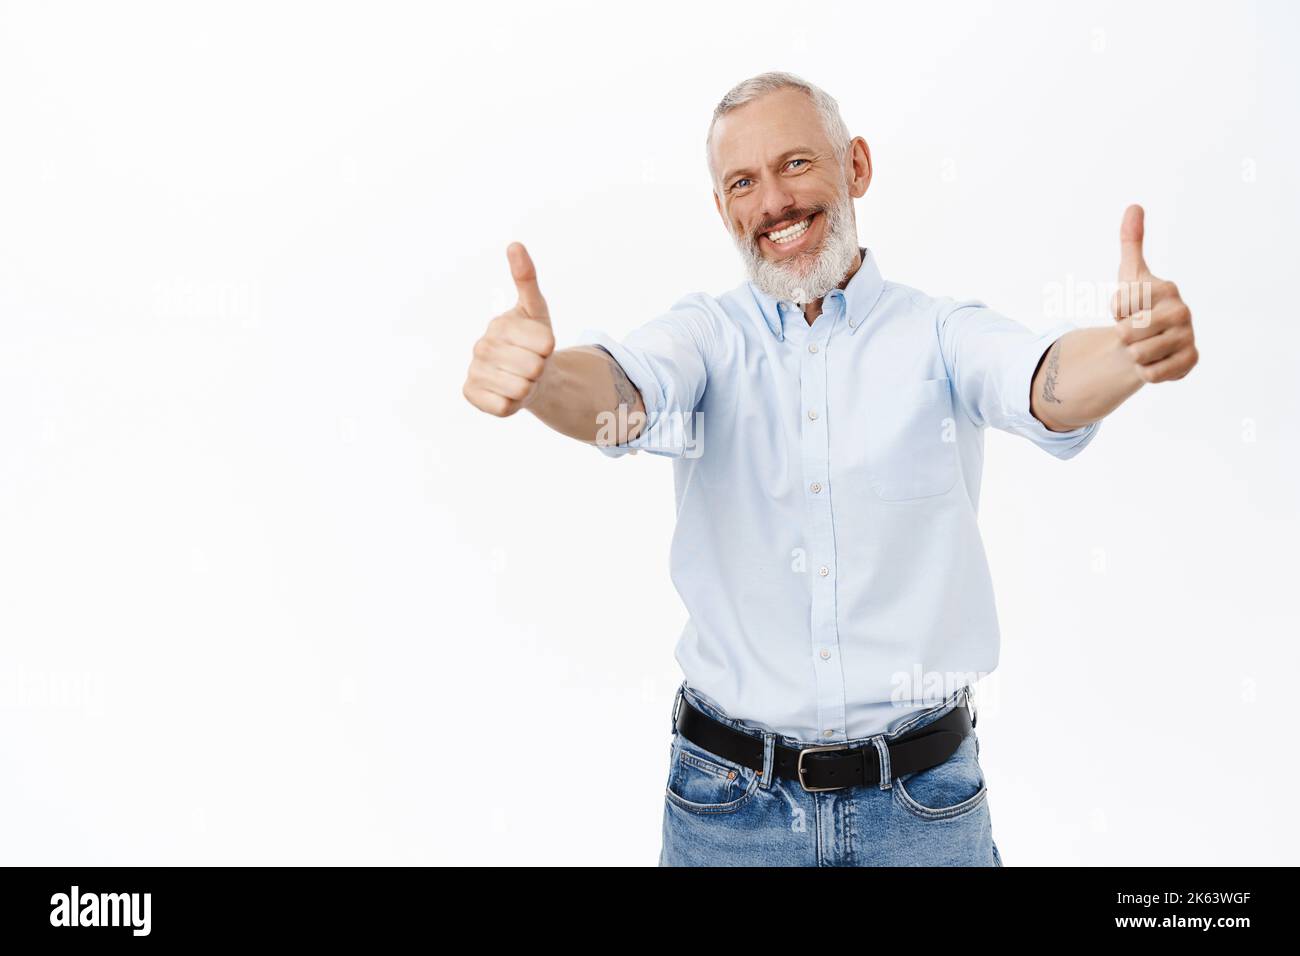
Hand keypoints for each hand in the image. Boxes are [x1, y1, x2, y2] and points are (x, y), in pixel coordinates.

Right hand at [463, 242, 556, 416]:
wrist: (528, 375)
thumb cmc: (534, 341)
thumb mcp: (537, 311)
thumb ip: (527, 279)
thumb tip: (515, 244)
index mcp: (500, 325)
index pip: (545, 343)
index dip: (550, 349)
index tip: (541, 346)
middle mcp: (482, 346)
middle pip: (534, 367)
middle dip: (540, 370)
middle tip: (531, 365)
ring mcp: (474, 370)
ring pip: (520, 388)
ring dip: (528, 388)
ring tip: (521, 378)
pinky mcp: (470, 394)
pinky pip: (503, 406)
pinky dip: (512, 404)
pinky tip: (507, 392)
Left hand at [1112, 204, 1197, 382]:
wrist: (1150, 340)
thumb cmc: (1139, 305)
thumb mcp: (1130, 275)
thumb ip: (1131, 242)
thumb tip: (1134, 205)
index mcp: (1168, 289)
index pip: (1120, 305)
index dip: (1116, 310)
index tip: (1130, 307)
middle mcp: (1183, 312)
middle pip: (1127, 332)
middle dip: (1122, 335)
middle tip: (1136, 330)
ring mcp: (1188, 338)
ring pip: (1137, 354)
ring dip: (1133, 354)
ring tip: (1144, 344)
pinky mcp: (1189, 362)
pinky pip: (1151, 374)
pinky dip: (1146, 371)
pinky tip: (1155, 359)